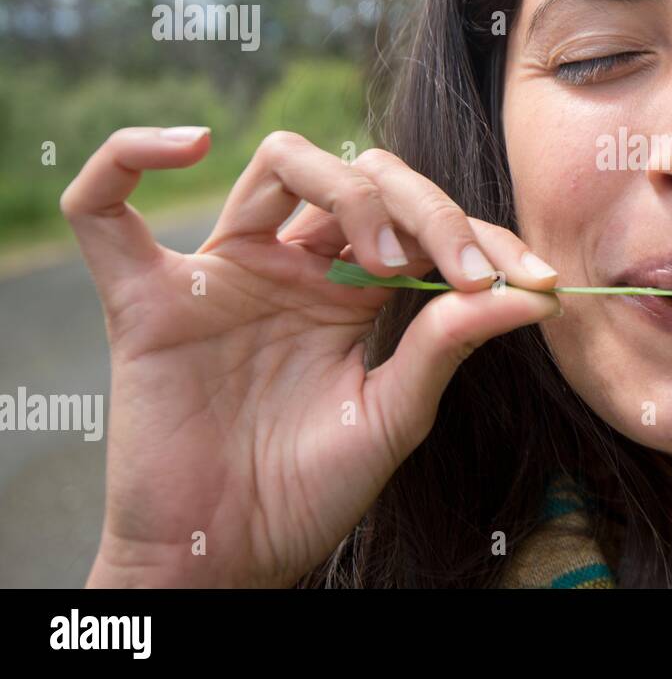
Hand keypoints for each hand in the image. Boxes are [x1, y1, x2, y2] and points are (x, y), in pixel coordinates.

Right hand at [64, 127, 560, 586]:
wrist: (229, 558)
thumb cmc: (311, 492)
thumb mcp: (397, 413)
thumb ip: (450, 342)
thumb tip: (535, 292)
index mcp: (350, 288)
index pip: (418, 216)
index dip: (480, 233)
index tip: (537, 278)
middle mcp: (291, 265)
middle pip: (362, 174)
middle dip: (429, 207)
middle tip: (466, 269)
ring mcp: (220, 274)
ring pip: (282, 163)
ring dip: (347, 189)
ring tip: (386, 264)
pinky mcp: (144, 301)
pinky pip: (103, 208)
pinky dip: (126, 156)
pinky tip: (186, 143)